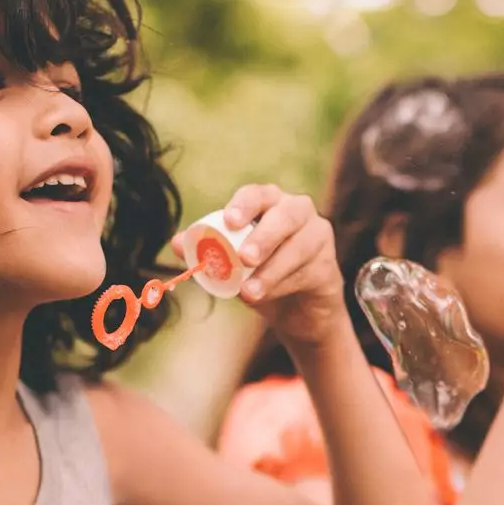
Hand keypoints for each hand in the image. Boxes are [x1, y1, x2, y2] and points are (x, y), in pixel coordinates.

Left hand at [210, 185, 345, 346]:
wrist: (297, 310)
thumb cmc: (260, 275)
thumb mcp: (231, 264)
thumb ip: (206, 252)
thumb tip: (175, 243)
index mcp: (270, 203)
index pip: (257, 194)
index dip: (244, 205)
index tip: (229, 221)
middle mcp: (298, 212)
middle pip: (286, 216)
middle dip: (265, 237)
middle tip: (245, 258)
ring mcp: (318, 237)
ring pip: (298, 248)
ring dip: (272, 271)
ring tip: (250, 293)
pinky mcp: (328, 265)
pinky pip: (307, 273)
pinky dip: (284, 286)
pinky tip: (268, 296)